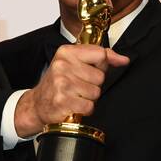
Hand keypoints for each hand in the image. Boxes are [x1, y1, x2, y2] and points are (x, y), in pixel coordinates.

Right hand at [14, 44, 129, 136]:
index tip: (91, 70)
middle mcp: (62, 65)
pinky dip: (85, 109)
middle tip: (78, 86)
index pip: (101, 54)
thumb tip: (123, 59)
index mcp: (67, 52)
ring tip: (75, 95)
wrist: (38, 104)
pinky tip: (74, 105)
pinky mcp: (62, 101)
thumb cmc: (59, 83)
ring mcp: (61, 83)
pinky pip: (89, 106)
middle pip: (100, 76)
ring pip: (96, 92)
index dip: (101, 66)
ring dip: (89, 98)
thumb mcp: (76, 63)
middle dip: (93, 84)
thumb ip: (102, 57)